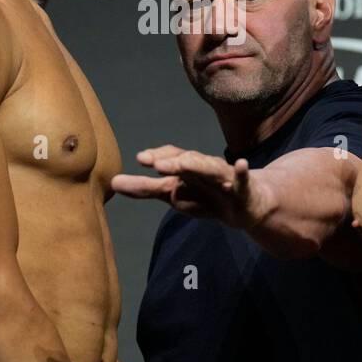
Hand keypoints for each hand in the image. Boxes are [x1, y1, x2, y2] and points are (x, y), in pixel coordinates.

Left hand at [111, 144, 273, 229]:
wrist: (248, 205)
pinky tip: (241, 164)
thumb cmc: (207, 195)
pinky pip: (243, 180)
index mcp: (188, 168)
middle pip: (189, 162)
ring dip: (198, 165)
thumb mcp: (174, 193)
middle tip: (157, 164)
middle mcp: (205, 167)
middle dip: (173, 162)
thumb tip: (113, 183)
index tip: (141, 159)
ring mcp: (224, 177)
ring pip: (211, 169)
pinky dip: (241, 172)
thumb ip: (145, 188)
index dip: (158, 156)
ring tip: (184, 163)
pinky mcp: (244, 189)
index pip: (172, 157)